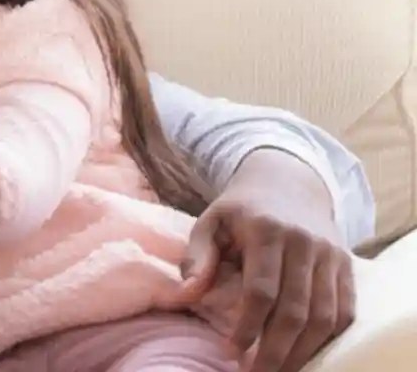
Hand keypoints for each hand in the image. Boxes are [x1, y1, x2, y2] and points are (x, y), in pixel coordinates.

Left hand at [182, 150, 354, 371]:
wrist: (289, 181)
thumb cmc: (241, 208)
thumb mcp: (211, 220)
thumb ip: (197, 255)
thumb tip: (187, 293)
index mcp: (268, 230)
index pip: (262, 289)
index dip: (248, 326)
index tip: (232, 351)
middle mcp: (305, 243)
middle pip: (295, 310)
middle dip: (275, 350)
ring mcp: (331, 255)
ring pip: (324, 316)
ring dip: (302, 351)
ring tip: (279, 371)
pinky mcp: (347, 266)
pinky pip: (344, 311)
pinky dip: (327, 338)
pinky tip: (305, 354)